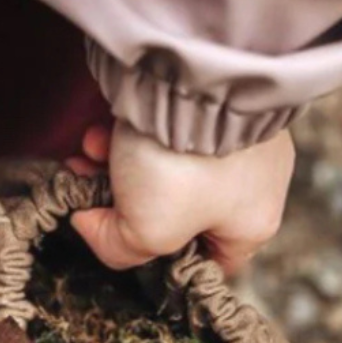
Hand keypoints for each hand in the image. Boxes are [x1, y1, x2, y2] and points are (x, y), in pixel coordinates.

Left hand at [66, 120, 294, 273]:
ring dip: (119, 169)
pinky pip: (168, 134)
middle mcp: (254, 183)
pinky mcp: (215, 105)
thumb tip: (92, 226)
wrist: (190, 80)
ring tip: (87, 158)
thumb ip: (117, 247)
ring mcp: (236, 140)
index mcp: (253, 224)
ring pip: (165, 171)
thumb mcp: (146, 231)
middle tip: (89, 195)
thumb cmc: (182, 167)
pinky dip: (131, 137)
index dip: (160, 263)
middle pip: (176, 213)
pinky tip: (101, 133)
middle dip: (125, 205)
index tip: (123, 244)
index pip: (206, 262)